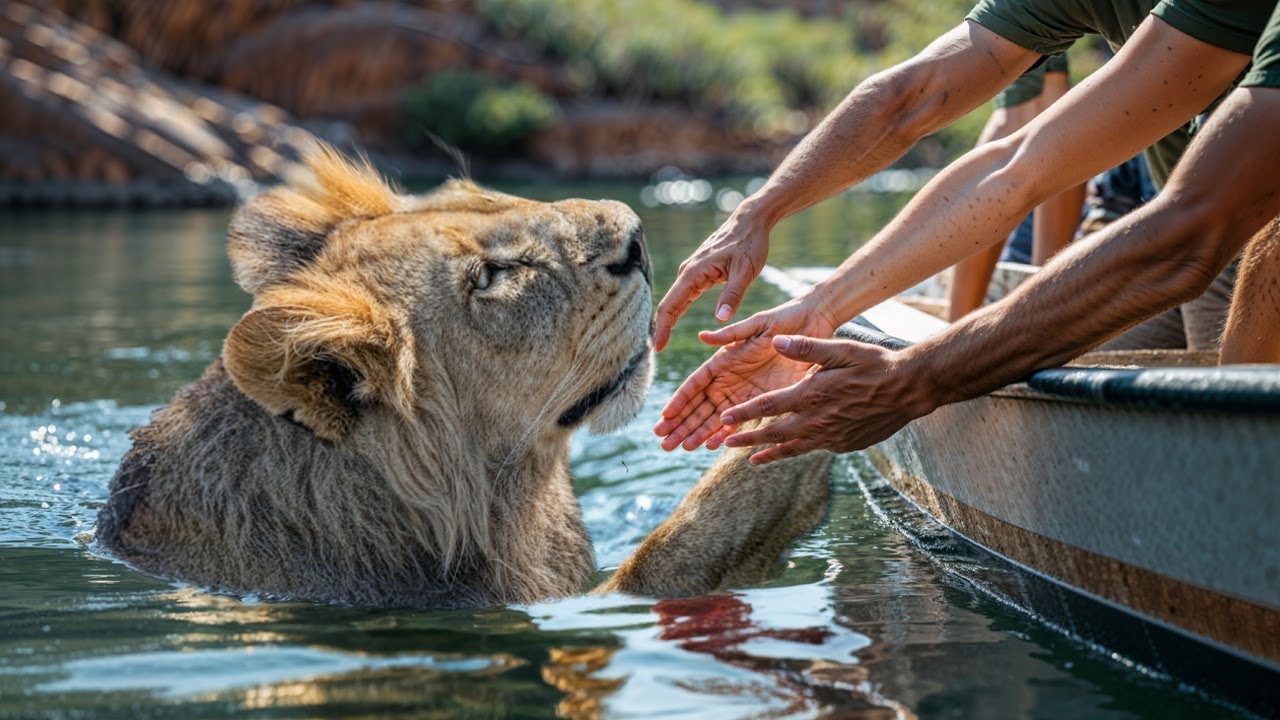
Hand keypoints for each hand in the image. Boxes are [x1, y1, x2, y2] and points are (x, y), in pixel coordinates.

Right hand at [653, 208, 770, 350]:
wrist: (750, 221)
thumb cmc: (750, 243)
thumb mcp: (746, 271)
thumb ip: (733, 294)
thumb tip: (720, 319)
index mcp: (694, 272)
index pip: (672, 304)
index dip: (663, 327)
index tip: (659, 347)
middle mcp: (688, 271)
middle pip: (669, 303)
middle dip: (662, 326)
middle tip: (659, 349)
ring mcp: (692, 271)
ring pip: (676, 299)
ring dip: (669, 319)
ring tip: (664, 340)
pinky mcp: (700, 272)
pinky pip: (685, 294)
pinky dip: (678, 308)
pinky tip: (675, 321)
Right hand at [654, 298, 834, 450]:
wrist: (811, 326)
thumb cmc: (782, 320)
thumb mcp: (757, 325)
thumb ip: (731, 334)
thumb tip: (703, 336)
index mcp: (723, 360)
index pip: (695, 384)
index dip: (679, 401)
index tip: (665, 417)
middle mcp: (728, 378)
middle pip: (698, 405)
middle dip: (681, 424)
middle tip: (664, 442)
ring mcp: (742, 391)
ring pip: (713, 417)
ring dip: (697, 432)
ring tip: (681, 448)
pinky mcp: (760, 400)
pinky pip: (737, 420)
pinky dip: (724, 433)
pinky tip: (711, 446)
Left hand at [720, 336, 937, 464]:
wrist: (909, 389)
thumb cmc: (875, 364)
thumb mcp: (841, 349)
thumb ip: (807, 347)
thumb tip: (776, 342)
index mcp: (812, 395)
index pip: (768, 407)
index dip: (743, 414)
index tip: (723, 419)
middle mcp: (818, 421)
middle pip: (774, 434)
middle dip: (748, 440)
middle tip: (726, 444)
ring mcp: (832, 436)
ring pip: (793, 448)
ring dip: (770, 453)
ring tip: (752, 460)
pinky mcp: (845, 444)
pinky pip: (815, 449)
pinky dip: (798, 451)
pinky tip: (792, 450)